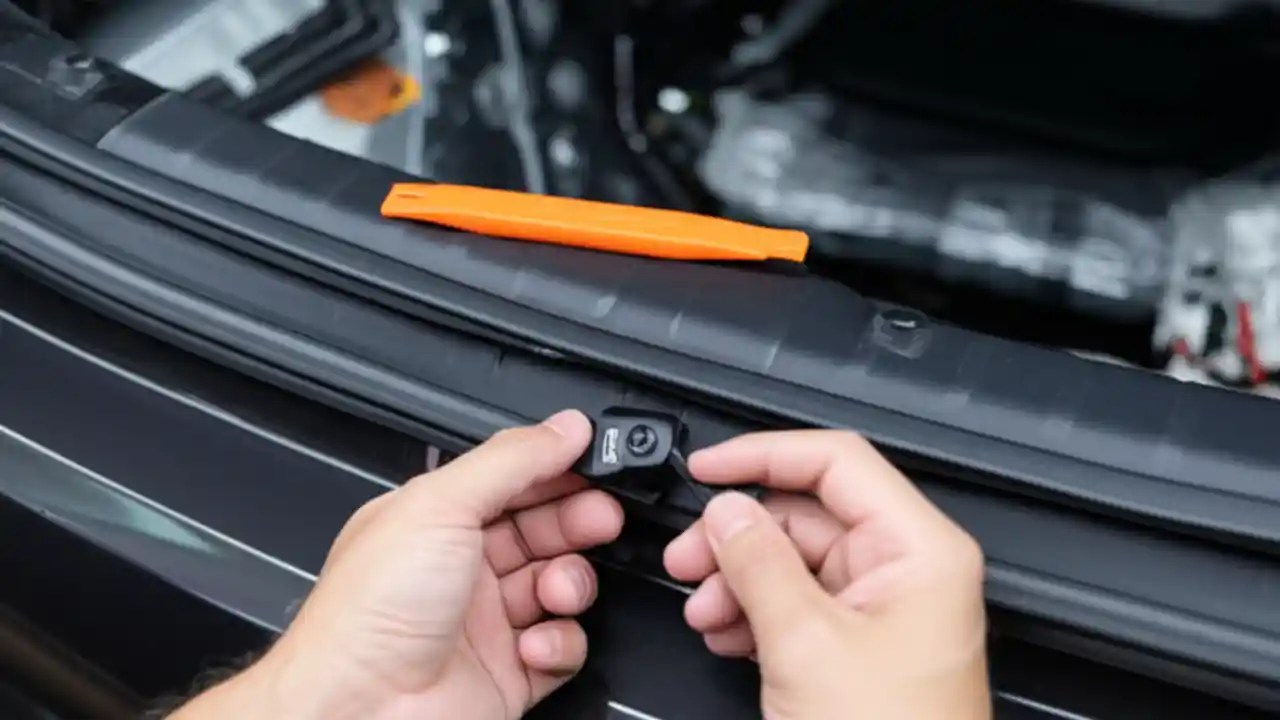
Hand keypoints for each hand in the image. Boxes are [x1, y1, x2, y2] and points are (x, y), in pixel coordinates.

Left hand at [174, 410, 622, 719]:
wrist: (361, 712)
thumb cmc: (369, 614)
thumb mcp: (441, 505)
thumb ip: (510, 460)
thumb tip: (563, 427)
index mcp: (434, 520)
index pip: (510, 480)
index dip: (555, 468)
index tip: (594, 460)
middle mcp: (459, 569)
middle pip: (541, 529)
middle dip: (577, 520)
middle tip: (601, 518)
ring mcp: (484, 624)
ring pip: (557, 587)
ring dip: (570, 583)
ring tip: (557, 588)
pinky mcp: (507, 675)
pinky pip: (561, 648)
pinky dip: (561, 643)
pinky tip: (536, 642)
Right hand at [664, 431, 989, 719]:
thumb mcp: (805, 643)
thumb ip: (758, 563)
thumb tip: (726, 508)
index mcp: (920, 550)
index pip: (836, 462)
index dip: (763, 456)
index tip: (708, 469)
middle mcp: (908, 569)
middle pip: (808, 514)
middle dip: (740, 534)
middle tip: (689, 554)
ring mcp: (884, 609)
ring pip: (795, 560)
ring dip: (739, 579)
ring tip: (704, 608)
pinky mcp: (861, 645)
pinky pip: (798, 603)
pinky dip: (754, 612)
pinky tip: (725, 633)